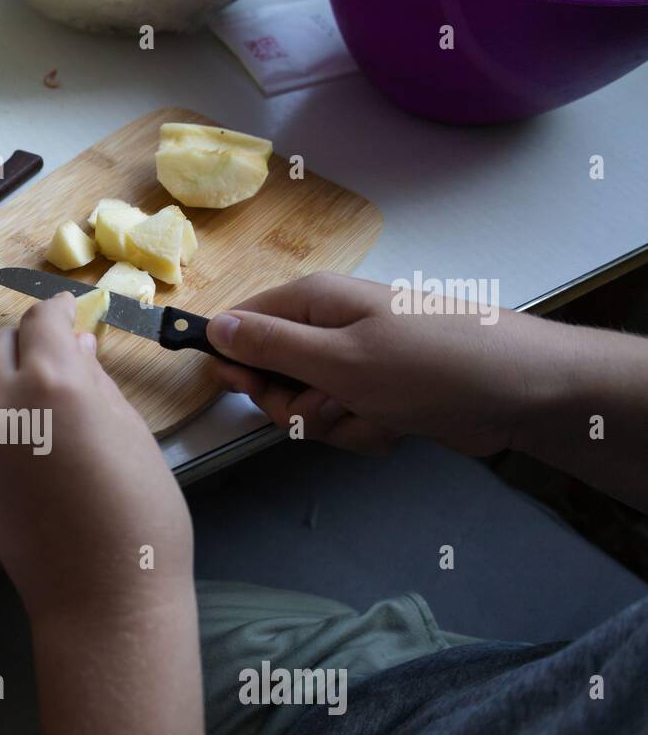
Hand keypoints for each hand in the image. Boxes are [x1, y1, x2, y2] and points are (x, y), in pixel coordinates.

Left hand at [0, 294, 213, 734]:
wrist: (102, 594)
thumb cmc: (139, 518)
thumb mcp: (132, 433)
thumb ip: (95, 382)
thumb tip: (77, 347)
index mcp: (54, 381)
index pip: (43, 320)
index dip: (60, 309)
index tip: (71, 309)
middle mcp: (4, 401)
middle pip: (2, 342)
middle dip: (31, 336)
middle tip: (60, 347)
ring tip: (30, 378)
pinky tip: (10, 413)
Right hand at [206, 271, 573, 456]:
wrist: (521, 392)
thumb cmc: (431, 365)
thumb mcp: (338, 359)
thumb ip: (270, 346)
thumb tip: (213, 326)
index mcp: (315, 302)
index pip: (243, 325)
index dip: (237, 363)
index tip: (247, 390)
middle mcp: (331, 328)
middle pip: (272, 376)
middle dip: (295, 405)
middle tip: (328, 405)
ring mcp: (358, 363)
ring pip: (308, 407)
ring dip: (335, 424)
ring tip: (374, 413)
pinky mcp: (380, 395)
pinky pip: (345, 422)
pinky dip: (365, 432)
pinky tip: (396, 425)